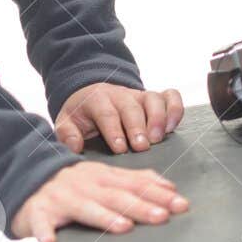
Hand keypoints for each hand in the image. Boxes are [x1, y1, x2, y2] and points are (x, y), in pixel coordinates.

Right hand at [12, 161, 188, 241]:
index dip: (158, 194)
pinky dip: (44, 232)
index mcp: (104, 176)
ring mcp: (62, 197)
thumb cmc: (74, 183)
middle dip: (140, 206)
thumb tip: (168, 187)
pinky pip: (41, 223)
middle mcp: (86, 184)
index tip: (180, 204)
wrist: (28, 178)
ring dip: (104, 217)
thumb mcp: (105, 176)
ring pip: (85, 208)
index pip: (136, 184)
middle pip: (116, 196)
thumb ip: (135, 180)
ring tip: (123, 227)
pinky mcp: (39, 211)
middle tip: (162, 216)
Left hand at [54, 82, 184, 153]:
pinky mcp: (154, 98)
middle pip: (132, 108)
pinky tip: (172, 126)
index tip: (120, 148)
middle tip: (142, 146)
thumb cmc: (82, 113)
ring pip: (153, 99)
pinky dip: (175, 109)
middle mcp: (121, 95)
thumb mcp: (66, 120)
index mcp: (98, 100)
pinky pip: (170, 96)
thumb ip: (67, 133)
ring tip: (158, 138)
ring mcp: (139, 95)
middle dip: (138, 127)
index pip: (107, 114)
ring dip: (158, 118)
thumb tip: (74, 147)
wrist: (92, 92)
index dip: (114, 130)